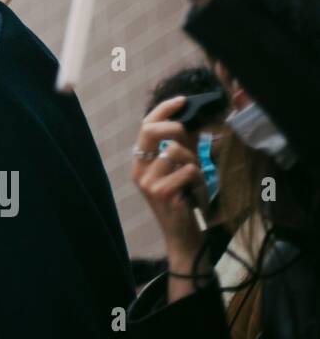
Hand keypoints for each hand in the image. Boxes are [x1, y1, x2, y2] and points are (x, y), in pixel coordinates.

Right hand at [132, 96, 210, 300]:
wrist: (183, 237)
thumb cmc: (183, 202)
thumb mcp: (179, 172)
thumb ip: (181, 149)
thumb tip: (193, 124)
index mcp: (140, 162)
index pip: (146, 125)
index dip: (163, 110)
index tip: (182, 101)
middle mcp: (138, 169)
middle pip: (151, 130)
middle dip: (175, 126)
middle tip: (191, 136)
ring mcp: (147, 181)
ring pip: (177, 151)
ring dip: (196, 163)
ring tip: (198, 181)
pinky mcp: (160, 192)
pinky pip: (187, 170)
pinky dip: (199, 179)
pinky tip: (196, 194)